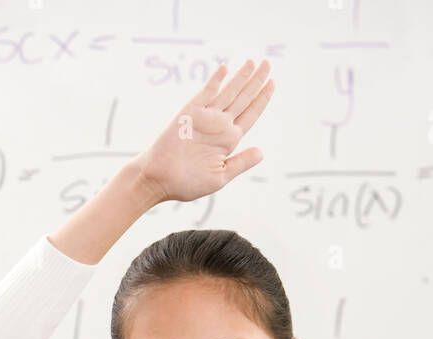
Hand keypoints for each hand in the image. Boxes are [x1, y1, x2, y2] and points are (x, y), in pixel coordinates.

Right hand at [132, 58, 273, 204]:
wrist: (161, 180)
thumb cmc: (188, 182)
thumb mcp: (220, 176)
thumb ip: (240, 163)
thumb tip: (261, 153)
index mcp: (228, 140)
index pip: (250, 114)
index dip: (262, 99)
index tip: (272, 83)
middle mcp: (219, 125)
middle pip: (243, 98)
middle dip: (256, 81)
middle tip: (268, 63)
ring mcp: (206, 117)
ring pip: (228, 92)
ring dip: (241, 77)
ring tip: (254, 62)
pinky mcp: (190, 112)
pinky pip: (206, 93)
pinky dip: (215, 81)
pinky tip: (225, 68)